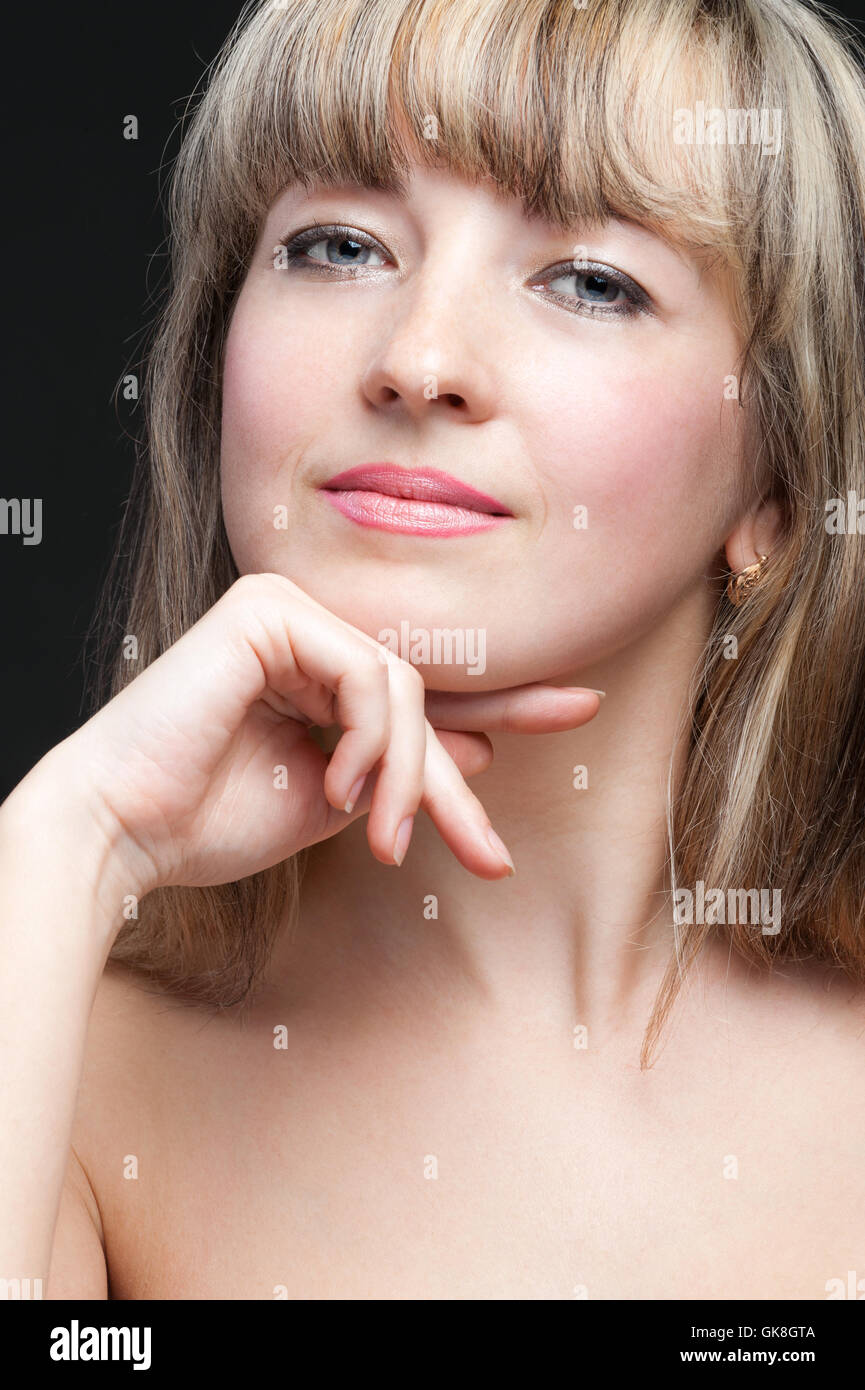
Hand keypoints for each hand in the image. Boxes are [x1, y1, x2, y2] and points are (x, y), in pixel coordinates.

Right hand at [60, 573, 601, 892]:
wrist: (126, 832)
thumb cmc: (209, 821)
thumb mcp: (334, 800)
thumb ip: (400, 768)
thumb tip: (482, 748)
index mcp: (313, 672)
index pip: (420, 687)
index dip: (501, 701)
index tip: (576, 707)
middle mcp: (303, 629)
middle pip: (421, 689)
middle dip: (477, 743)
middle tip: (535, 781)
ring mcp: (286, 611)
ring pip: (403, 689)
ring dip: (408, 775)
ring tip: (386, 838)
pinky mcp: (269, 610)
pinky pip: (370, 677)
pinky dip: (371, 743)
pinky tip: (339, 789)